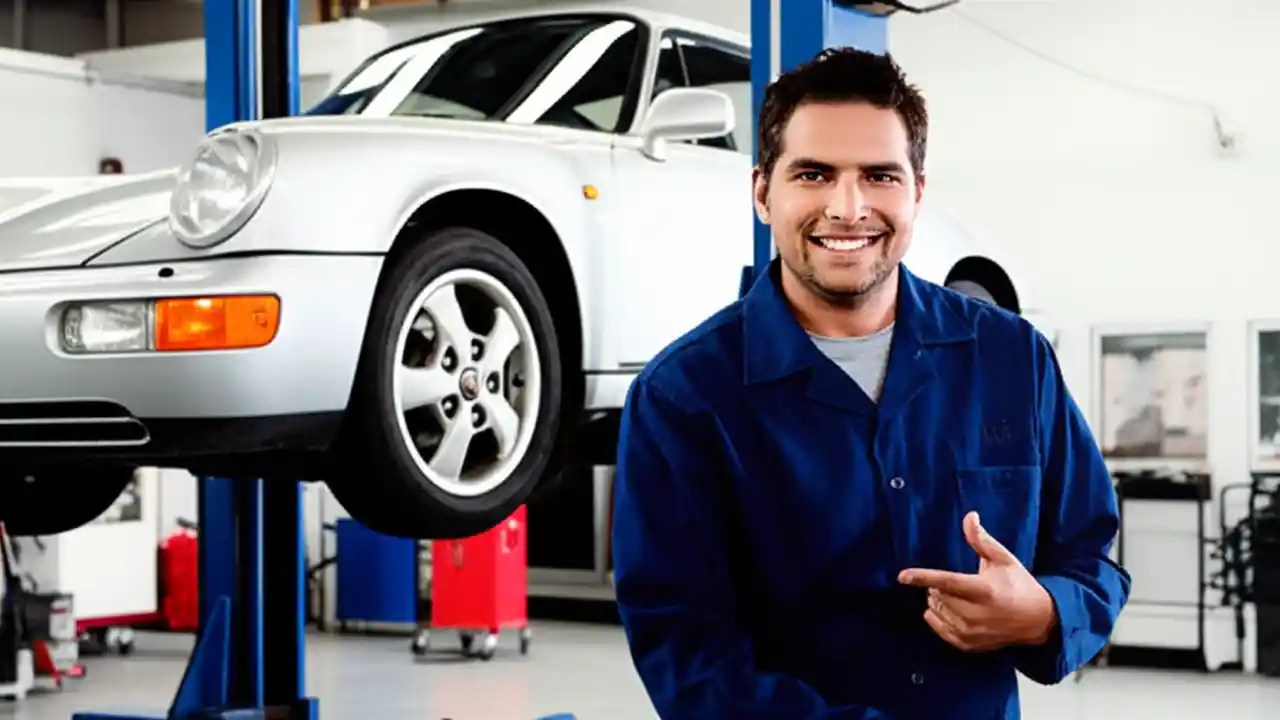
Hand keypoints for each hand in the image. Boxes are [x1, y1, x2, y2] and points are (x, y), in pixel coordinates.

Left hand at [897, 511, 1056, 652]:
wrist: (1039, 621)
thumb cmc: (1020, 585)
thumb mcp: (1003, 559)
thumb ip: (981, 540)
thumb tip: (969, 516)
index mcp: (984, 591)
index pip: (947, 582)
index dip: (922, 577)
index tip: (902, 575)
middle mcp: (976, 614)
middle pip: (938, 596)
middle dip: (938, 586)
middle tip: (958, 583)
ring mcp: (972, 632)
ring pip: (936, 611)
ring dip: (938, 601)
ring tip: (958, 596)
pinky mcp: (969, 644)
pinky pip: (939, 628)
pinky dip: (937, 617)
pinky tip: (948, 610)